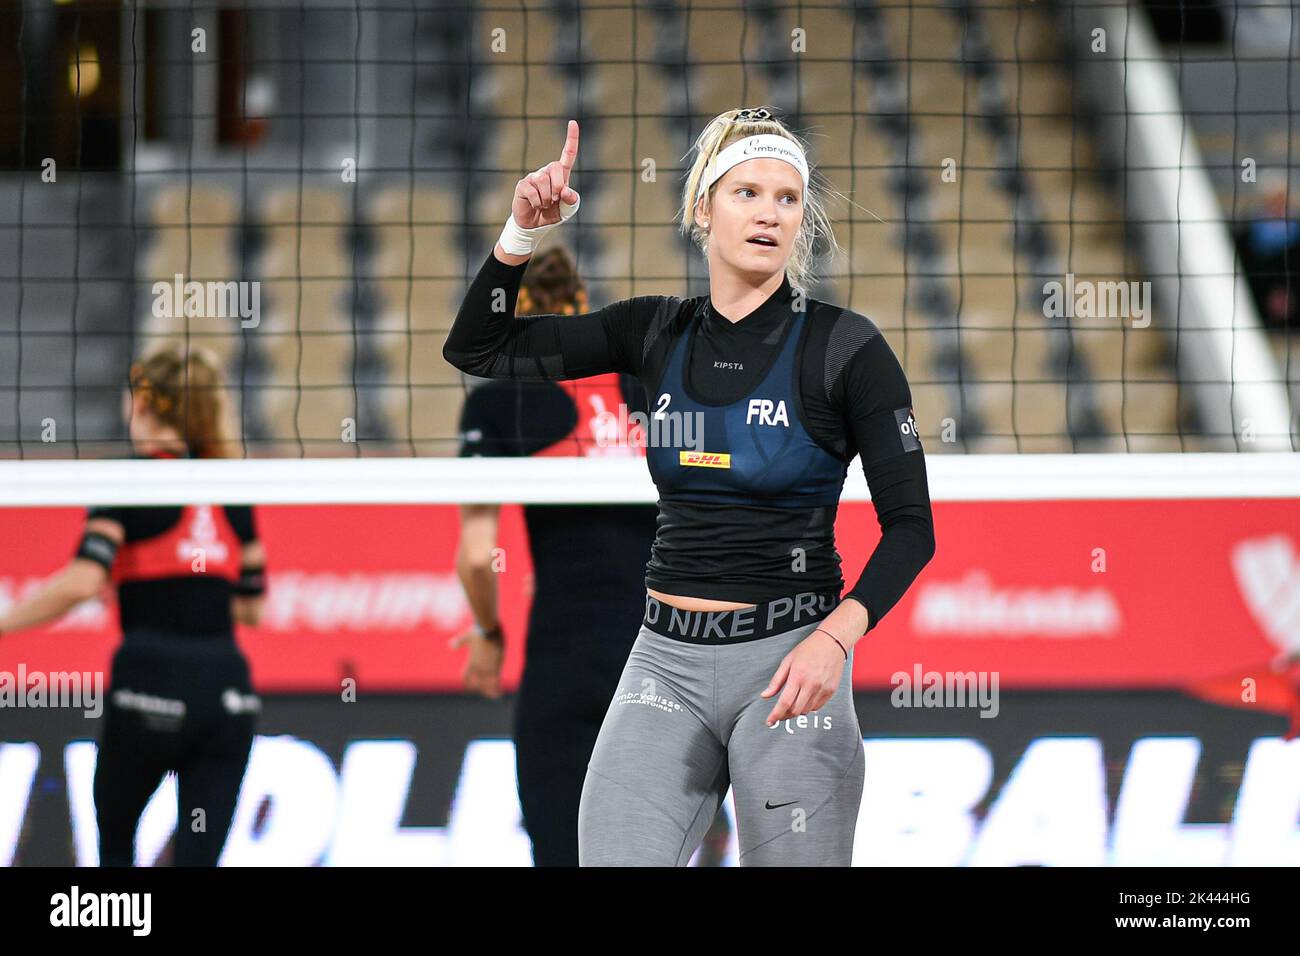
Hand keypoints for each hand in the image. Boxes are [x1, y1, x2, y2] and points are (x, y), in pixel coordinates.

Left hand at [449, 627, 504, 698]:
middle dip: (478, 689)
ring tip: (493, 696)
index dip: (466, 684)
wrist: (488, 628)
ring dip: (488, 691)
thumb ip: (458, 642)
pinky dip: (497, 688)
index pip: (465, 677)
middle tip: (483, 693)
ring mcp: (486, 667)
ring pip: (485, 685)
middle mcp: (477, 667)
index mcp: (471, 661)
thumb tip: (450, 646)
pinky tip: (500, 693)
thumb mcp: (467, 636)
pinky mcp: (496, 666)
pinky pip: (496, 681)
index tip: (468, 688)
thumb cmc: (478, 630)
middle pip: (475, 683)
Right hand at [511, 119, 579, 228]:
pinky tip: (536, 205)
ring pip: (543, 180)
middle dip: (559, 185)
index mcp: (561, 175)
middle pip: (555, 167)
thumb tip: (566, 191)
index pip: (568, 154)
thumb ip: (572, 201)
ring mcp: (533, 177)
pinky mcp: (523, 185)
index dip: (571, 139)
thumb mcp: (568, 209)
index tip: (572, 122)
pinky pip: (532, 190)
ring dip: (547, 197)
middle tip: (555, 199)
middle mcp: (547, 172)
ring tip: (544, 204)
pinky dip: (537, 202)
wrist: (535, 225)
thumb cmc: (553, 213)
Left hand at [759, 599, 866, 726]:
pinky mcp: (831, 691)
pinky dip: (808, 707)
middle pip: (795, 710)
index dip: (775, 715)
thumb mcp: (787, 661)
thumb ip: (776, 681)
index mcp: (798, 676)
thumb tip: (765, 695)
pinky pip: (817, 707)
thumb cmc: (808, 649)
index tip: (769, 721)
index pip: (784, 702)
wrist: (832, 642)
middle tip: (779, 714)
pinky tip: (804, 699)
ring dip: (796, 711)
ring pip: (806, 711)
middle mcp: (811, 685)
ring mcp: (822, 689)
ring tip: (791, 704)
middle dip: (785, 715)